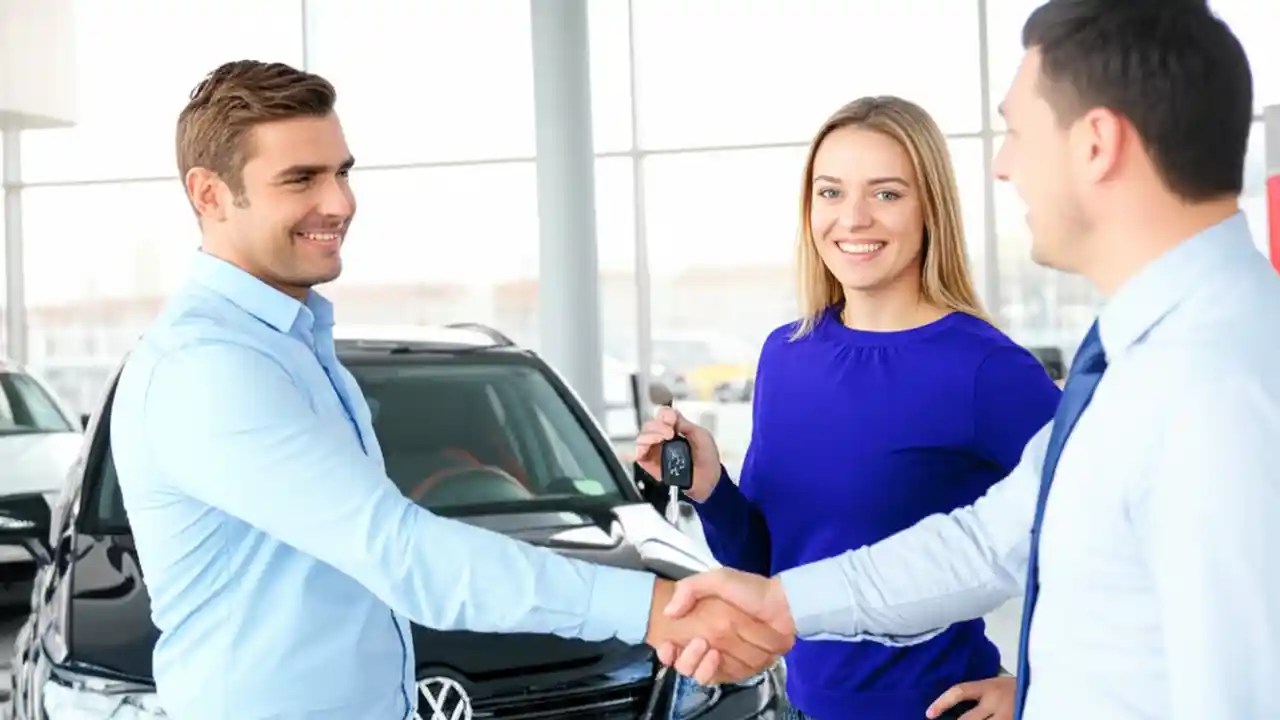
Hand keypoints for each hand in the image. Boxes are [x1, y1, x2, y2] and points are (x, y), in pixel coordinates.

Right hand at [634, 406, 722, 501]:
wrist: (708, 480)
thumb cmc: (707, 459)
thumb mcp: (701, 435)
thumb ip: (685, 424)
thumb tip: (671, 414)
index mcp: (674, 429)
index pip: (662, 416)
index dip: (665, 415)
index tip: (672, 419)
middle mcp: (662, 439)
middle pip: (650, 425)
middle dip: (658, 425)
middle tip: (670, 432)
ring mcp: (655, 451)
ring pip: (642, 437)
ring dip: (650, 435)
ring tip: (663, 439)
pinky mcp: (650, 464)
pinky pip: (638, 453)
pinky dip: (641, 448)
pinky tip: (651, 447)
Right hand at [644, 578, 790, 684]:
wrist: (782, 605)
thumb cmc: (749, 590)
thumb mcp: (718, 579)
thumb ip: (689, 589)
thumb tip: (669, 613)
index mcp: (697, 624)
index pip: (672, 647)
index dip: (666, 652)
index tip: (668, 648)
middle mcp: (706, 645)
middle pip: (685, 666)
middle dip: (689, 658)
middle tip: (701, 642)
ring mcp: (722, 661)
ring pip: (704, 674)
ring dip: (711, 661)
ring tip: (718, 647)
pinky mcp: (739, 671)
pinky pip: (725, 679)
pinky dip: (725, 669)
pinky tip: (725, 657)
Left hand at [926, 675, 1015, 719]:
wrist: (1045, 688)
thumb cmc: (1014, 688)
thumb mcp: (995, 685)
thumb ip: (978, 695)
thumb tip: (953, 709)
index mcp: (988, 686)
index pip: (959, 692)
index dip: (942, 703)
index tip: (928, 714)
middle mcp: (997, 702)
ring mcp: (1008, 716)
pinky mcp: (1018, 719)